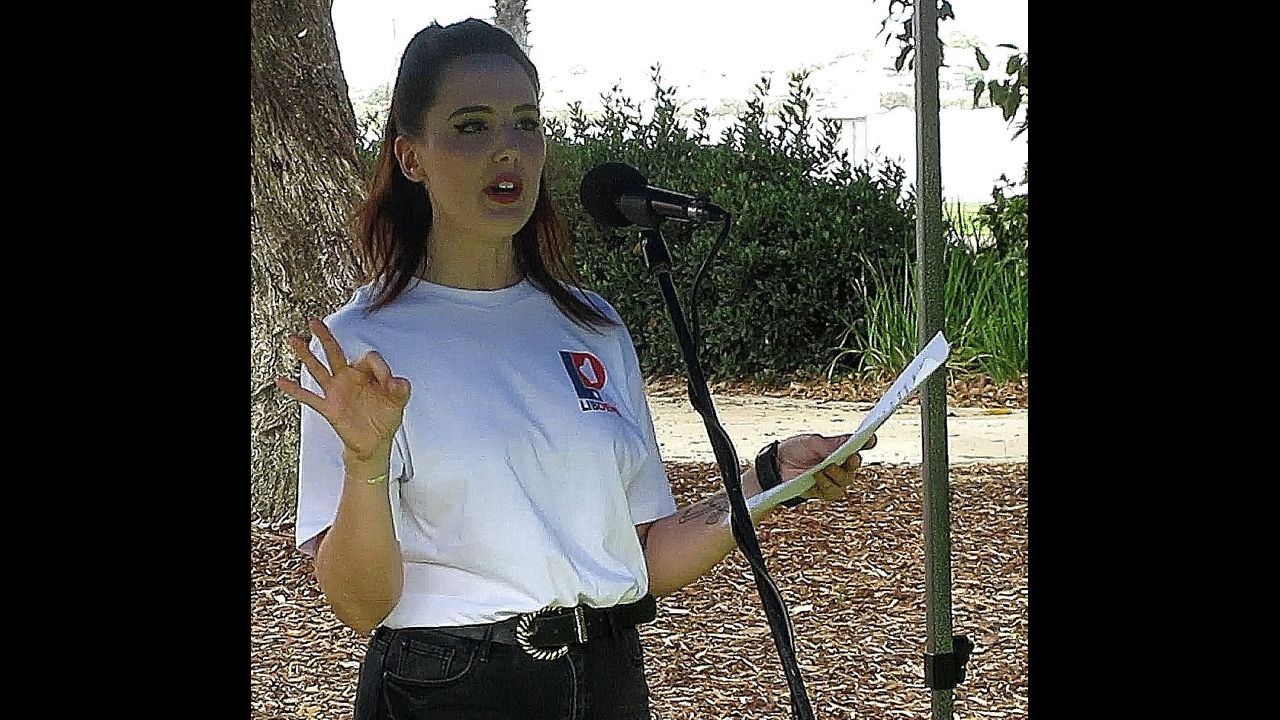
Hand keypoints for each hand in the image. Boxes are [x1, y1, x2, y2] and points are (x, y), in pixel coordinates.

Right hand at [275, 319, 411, 461]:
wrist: (375, 441)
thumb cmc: (385, 417)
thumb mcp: (398, 403)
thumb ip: (402, 391)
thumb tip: (398, 382)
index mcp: (367, 373)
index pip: (368, 358)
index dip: (380, 368)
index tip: (390, 383)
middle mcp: (349, 378)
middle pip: (335, 353)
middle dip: (326, 338)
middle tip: (315, 322)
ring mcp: (337, 392)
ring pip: (319, 369)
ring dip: (306, 355)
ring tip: (294, 340)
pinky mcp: (329, 407)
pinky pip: (309, 397)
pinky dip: (295, 390)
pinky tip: (282, 381)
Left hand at [774, 432, 877, 501]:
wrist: (776, 465)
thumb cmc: (795, 450)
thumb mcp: (812, 442)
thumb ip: (830, 444)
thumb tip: (850, 440)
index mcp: (839, 449)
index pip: (857, 445)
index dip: (867, 442)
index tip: (871, 438)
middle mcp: (840, 465)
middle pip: (854, 465)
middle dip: (853, 461)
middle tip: (851, 457)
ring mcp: (832, 479)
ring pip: (846, 480)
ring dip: (838, 474)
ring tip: (827, 467)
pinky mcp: (823, 491)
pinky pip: (833, 491)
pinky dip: (827, 483)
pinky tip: (818, 476)